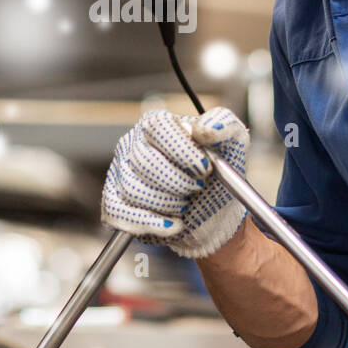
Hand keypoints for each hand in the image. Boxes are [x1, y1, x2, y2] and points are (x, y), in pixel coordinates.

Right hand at [100, 107, 247, 257]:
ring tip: (185, 203)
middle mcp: (133, 145)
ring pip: (134, 190)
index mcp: (157, 125)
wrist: (211, 213)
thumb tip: (206, 128)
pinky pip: (120, 214)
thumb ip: (224, 124)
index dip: (182, 150)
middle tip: (197, 188)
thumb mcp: (232, 143)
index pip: (158, 128)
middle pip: (145, 162)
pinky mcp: (115, 203)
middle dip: (179, 182)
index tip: (204, 168)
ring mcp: (121, 175)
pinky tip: (173, 223)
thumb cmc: (217, 175)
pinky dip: (151, 223)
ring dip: (169, 204)